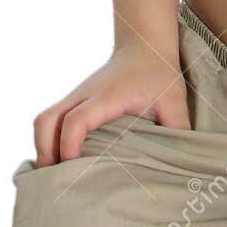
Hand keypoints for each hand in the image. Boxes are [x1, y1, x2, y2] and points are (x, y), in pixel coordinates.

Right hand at [31, 42, 190, 165]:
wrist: (145, 45)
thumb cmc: (159, 73)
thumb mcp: (174, 101)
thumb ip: (178, 130)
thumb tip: (183, 164)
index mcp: (106, 96)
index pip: (76, 120)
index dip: (69, 146)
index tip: (73, 168)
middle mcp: (84, 95)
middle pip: (45, 120)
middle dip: (44, 151)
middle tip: (56, 181)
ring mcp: (76, 96)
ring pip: (43, 121)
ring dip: (44, 147)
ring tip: (57, 176)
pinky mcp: (75, 100)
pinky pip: (51, 120)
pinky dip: (48, 140)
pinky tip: (62, 161)